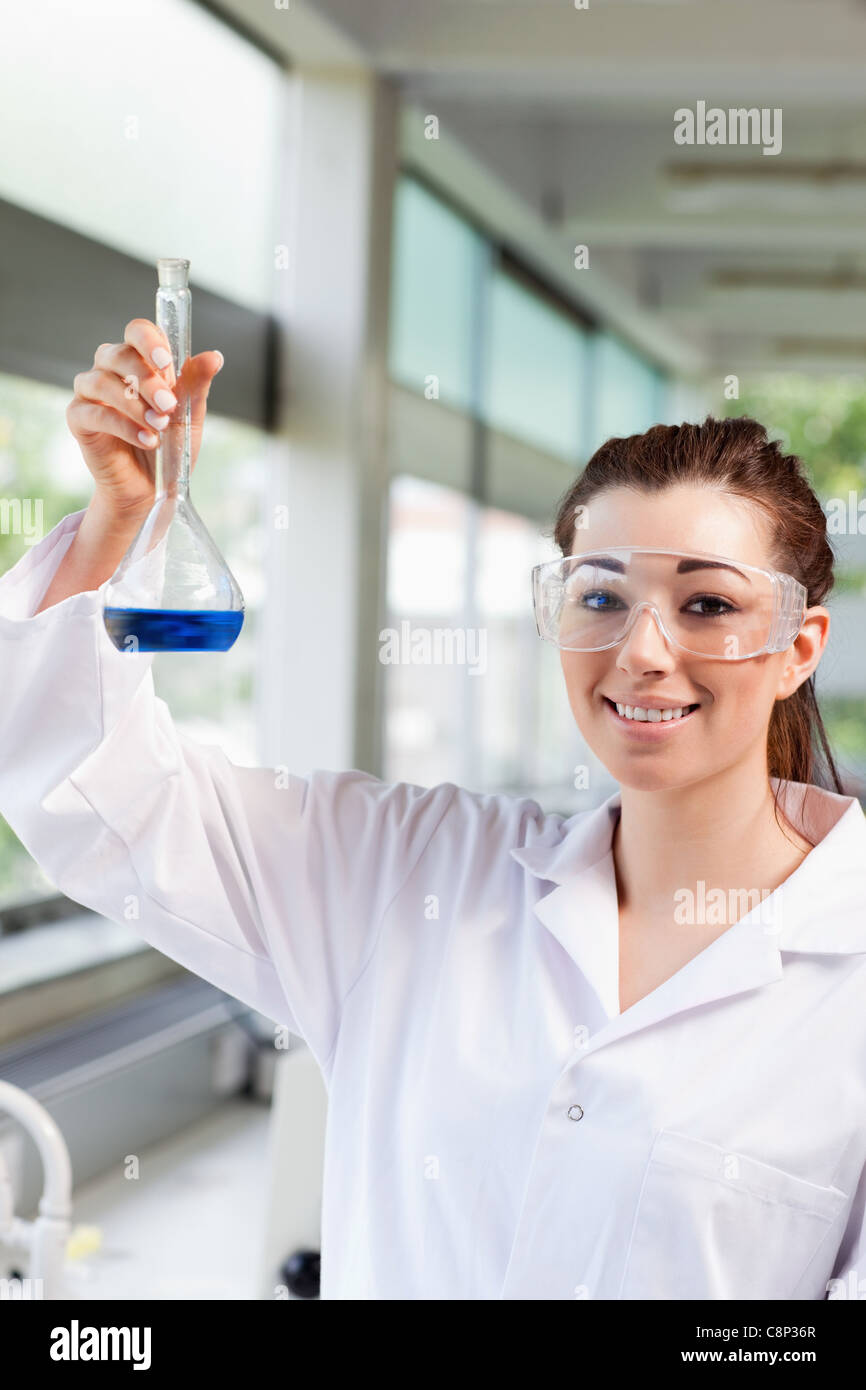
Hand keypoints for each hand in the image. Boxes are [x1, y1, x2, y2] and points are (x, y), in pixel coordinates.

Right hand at [67, 318, 222, 516]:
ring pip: (103, 382)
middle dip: (146, 379)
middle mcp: (109, 368)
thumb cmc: (168, 446)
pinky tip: (147, 439)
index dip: (150, 342)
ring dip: (136, 405)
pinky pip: (96, 413)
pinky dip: (124, 426)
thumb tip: (215, 357)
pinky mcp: (78, 418)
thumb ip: (196, 385)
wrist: (149, 488)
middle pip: (119, 354)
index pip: (138, 332)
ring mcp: (90, 391)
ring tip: (160, 427)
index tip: (167, 363)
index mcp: (138, 360)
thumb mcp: (188, 416)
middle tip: (168, 405)